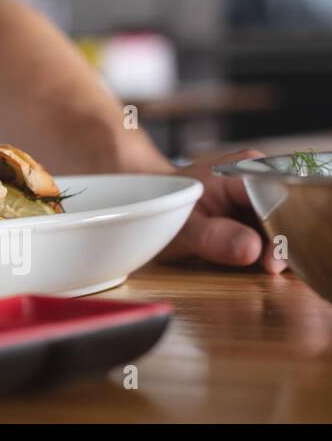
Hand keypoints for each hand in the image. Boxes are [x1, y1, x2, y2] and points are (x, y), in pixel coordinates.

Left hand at [157, 148, 286, 272]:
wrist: (154, 200)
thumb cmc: (164, 209)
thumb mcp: (182, 228)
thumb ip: (213, 237)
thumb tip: (252, 248)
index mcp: (242, 171)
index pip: (279, 203)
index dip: (280, 235)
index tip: (269, 263)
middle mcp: (258, 173)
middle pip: (287, 213)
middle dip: (281, 245)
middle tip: (266, 269)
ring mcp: (261, 188)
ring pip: (285, 222)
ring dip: (277, 248)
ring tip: (259, 265)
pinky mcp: (261, 203)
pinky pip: (277, 226)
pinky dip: (271, 246)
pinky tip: (258, 259)